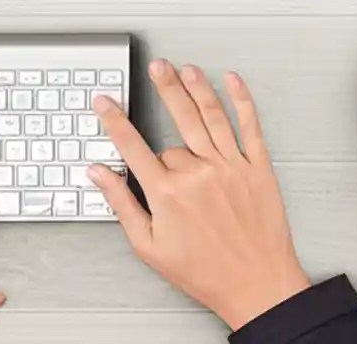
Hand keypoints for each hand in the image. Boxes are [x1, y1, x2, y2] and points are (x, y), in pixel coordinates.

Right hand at [87, 60, 309, 329]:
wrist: (257, 288)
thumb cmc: (205, 272)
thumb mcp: (149, 246)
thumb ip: (121, 205)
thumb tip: (98, 175)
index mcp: (168, 193)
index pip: (133, 145)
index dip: (115, 120)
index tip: (105, 102)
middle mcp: (198, 174)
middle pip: (176, 123)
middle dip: (163, 89)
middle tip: (155, 67)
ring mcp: (230, 168)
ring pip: (210, 116)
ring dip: (195, 87)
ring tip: (184, 67)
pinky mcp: (258, 170)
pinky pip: (249, 127)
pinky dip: (241, 101)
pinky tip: (232, 82)